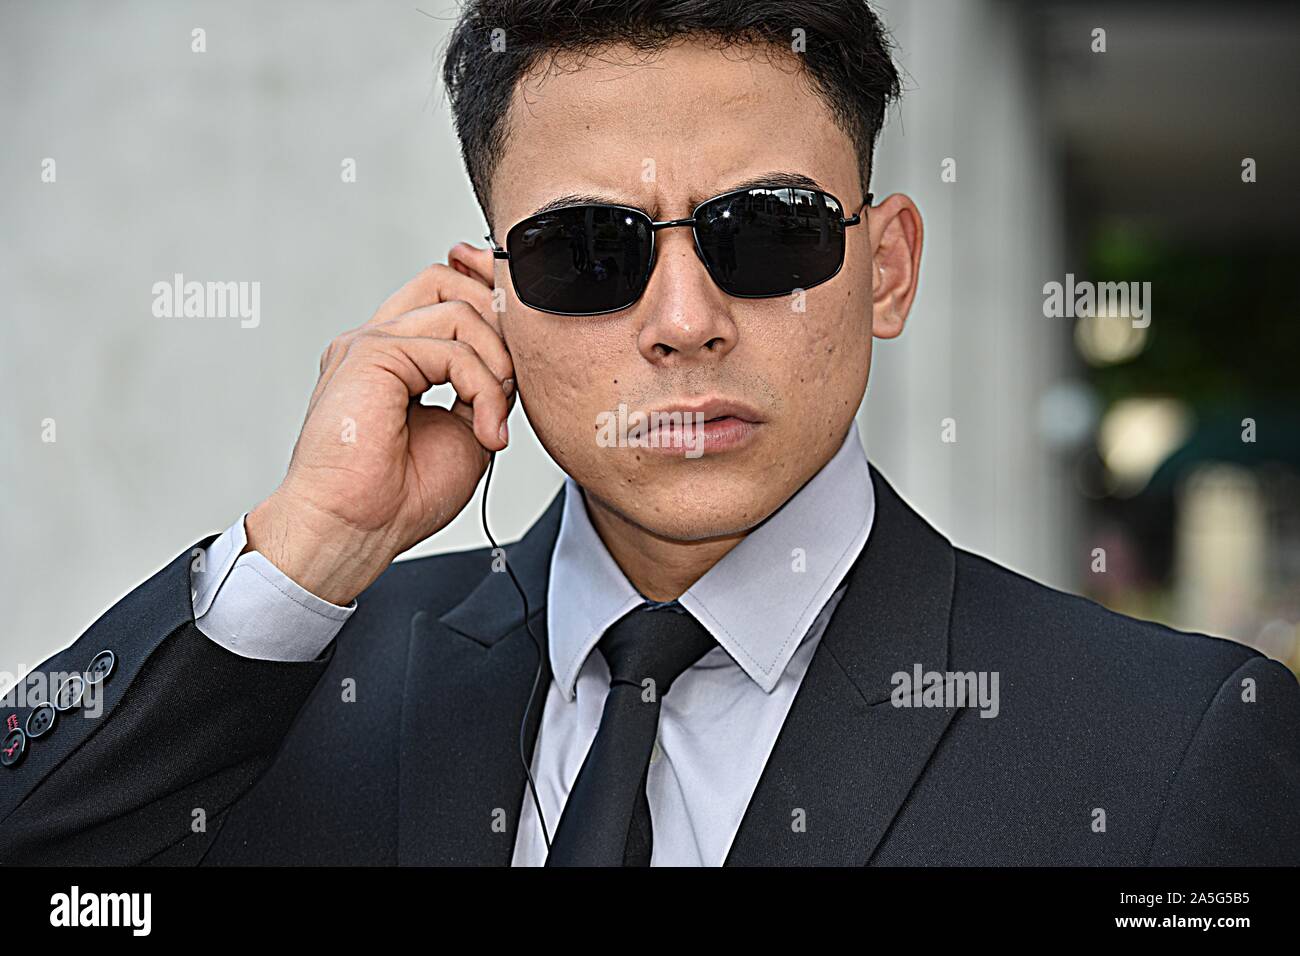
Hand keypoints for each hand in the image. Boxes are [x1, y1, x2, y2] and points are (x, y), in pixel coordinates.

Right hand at [245, 244, 514, 604]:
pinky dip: (482, 388)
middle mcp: (377, 343)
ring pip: (458, 310)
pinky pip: (452, 348)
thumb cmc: (397, 498)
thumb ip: (484, 388)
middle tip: (511, 380)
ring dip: (495, 364)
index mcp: (394, 358)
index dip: (488, 302)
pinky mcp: (370, 354)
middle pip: (448, 281)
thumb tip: (512, 364)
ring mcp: (370, 344)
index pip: (443, 294)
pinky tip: (483, 430)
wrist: (353, 530)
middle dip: (497, 320)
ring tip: (492, 418)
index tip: (522, 342)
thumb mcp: (465, 432)